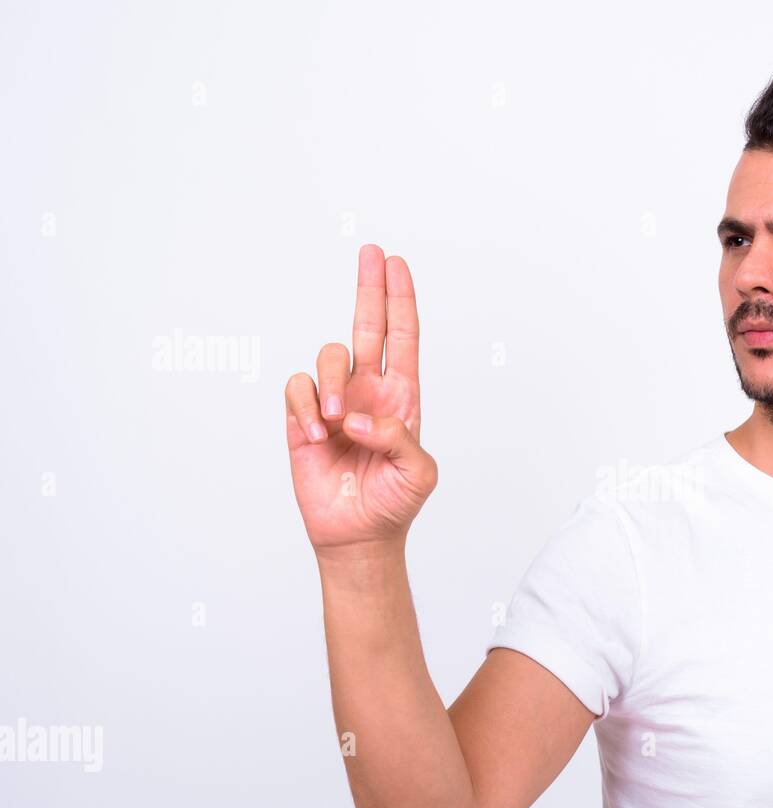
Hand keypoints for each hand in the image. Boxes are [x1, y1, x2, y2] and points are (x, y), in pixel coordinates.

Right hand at [285, 244, 437, 557]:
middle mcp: (368, 392)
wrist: (358, 535)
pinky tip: (319, 437)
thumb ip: (400, 439)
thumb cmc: (395, 503)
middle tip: (371, 253)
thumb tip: (361, 416)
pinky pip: (298, 389)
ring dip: (333, 382)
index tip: (396, 265)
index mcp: (402, 398)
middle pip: (368, 327)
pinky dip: (306, 408)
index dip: (401, 301)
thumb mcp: (419, 474)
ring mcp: (336, 403)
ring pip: (329, 357)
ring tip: (338, 423)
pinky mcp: (304, 419)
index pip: (403, 339)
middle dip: (369, 289)